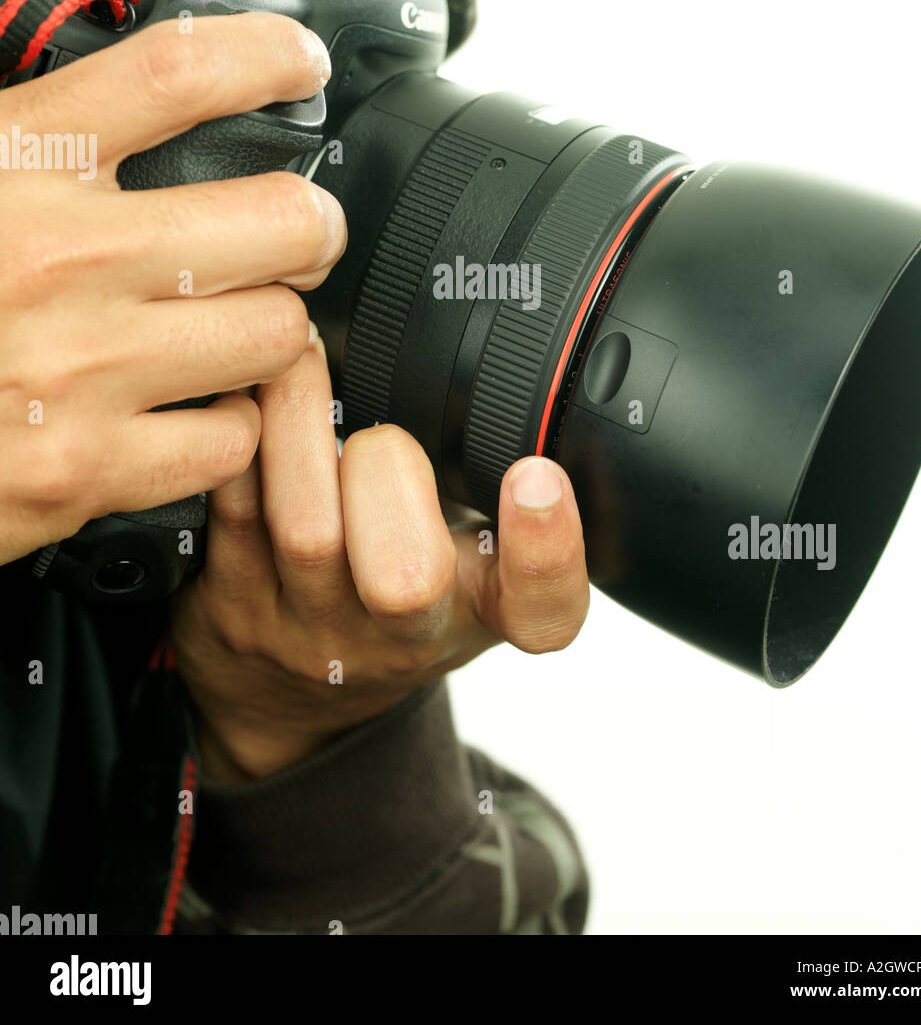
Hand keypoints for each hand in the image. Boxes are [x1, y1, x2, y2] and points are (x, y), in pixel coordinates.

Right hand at [0, 13, 345, 563]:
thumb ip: (27, 140)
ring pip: (275, 333)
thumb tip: (115, 106)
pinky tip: (192, 409)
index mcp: (12, 160)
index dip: (266, 55)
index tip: (298, 61)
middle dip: (309, 225)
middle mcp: (60, 258)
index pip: (176, 72)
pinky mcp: (86, 470)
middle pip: (281, 218)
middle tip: (295, 233)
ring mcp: (80, 370)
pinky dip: (227, 427)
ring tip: (236, 324)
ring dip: (271, 328)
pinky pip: (231, 439)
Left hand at [170, 334, 588, 782]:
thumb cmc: (389, 596)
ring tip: (299, 356)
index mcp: (480, 611)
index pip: (540, 606)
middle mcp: (399, 634)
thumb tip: (482, 362)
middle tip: (375, 429)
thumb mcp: (464, 559)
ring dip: (300, 422)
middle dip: (388, 468)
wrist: (290, 704)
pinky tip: (242, 393)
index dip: (547, 548)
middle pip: (404, 576)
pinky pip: (233, 509)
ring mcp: (310, 629)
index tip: (537, 476)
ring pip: (304, 529)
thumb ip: (480, 481)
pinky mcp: (232, 606)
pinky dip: (237, 439)